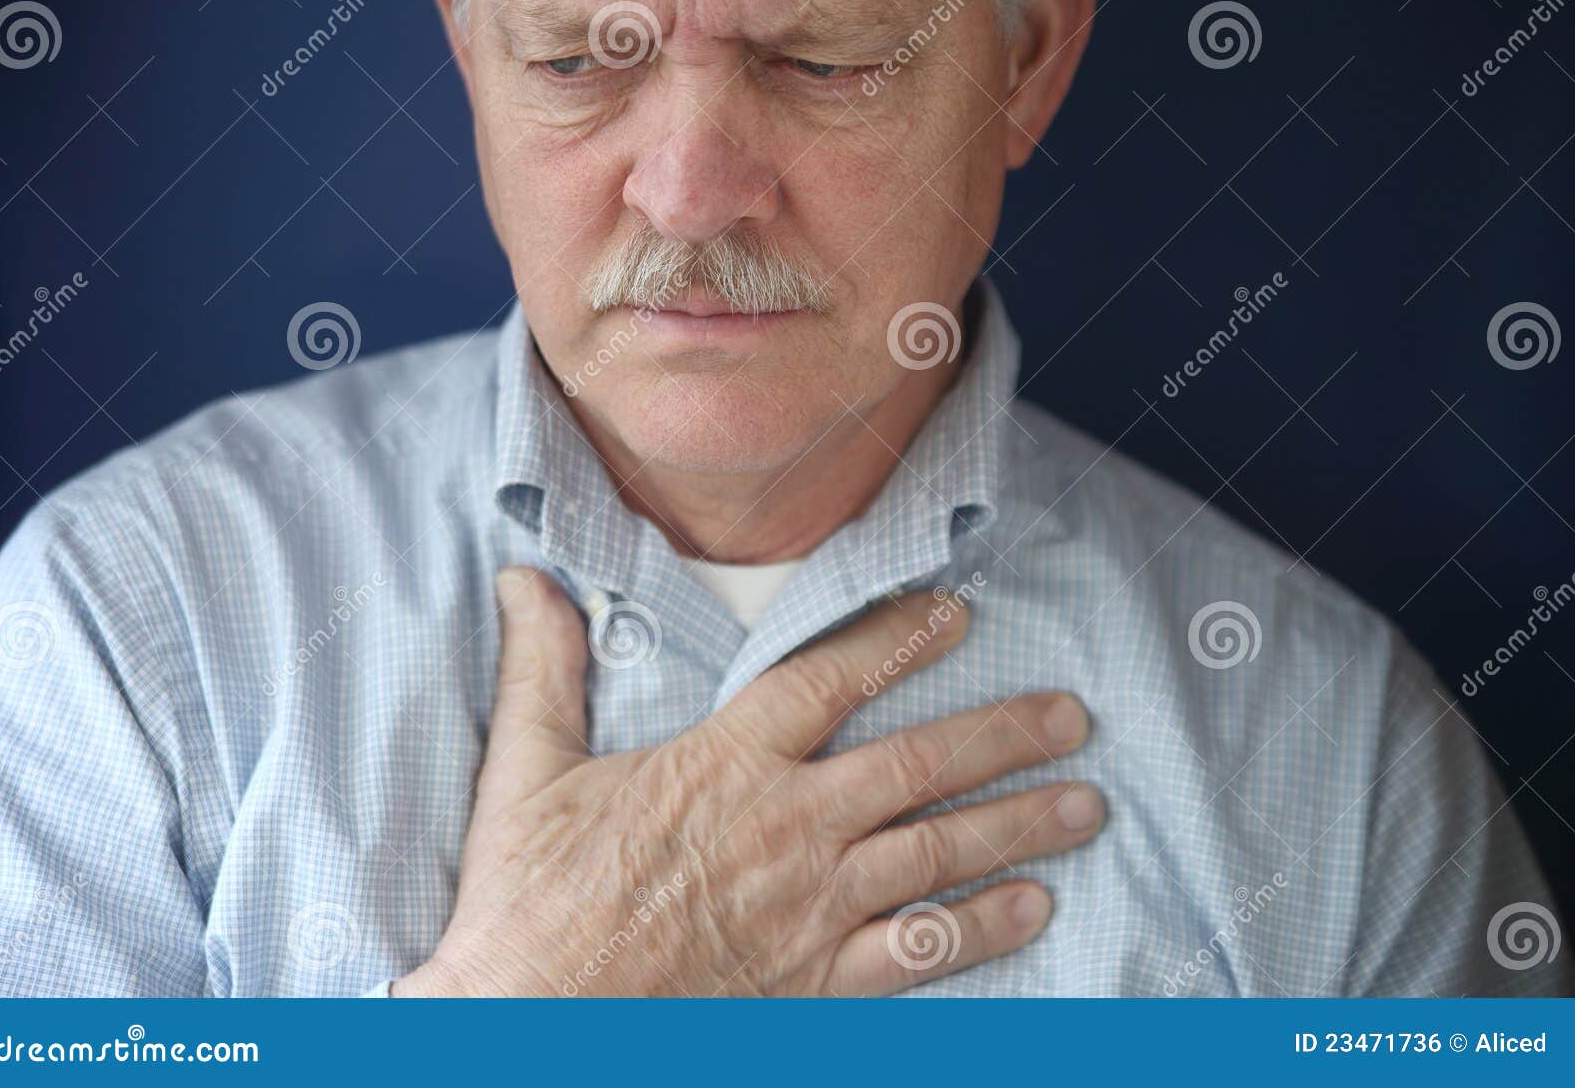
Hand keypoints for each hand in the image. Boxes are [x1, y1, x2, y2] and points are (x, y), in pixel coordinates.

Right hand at [394, 567, 1102, 996]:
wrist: (531, 1027)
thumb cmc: (529, 903)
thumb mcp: (526, 771)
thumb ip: (543, 670)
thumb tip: (525, 579)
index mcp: (724, 764)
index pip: (830, 679)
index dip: (898, 639)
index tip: (955, 616)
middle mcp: (786, 827)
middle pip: (916, 765)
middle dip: (1002, 735)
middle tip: (1071, 717)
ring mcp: (809, 907)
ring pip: (935, 852)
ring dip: (1017, 825)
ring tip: (1082, 805)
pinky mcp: (814, 982)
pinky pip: (916, 951)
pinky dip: (979, 928)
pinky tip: (1032, 909)